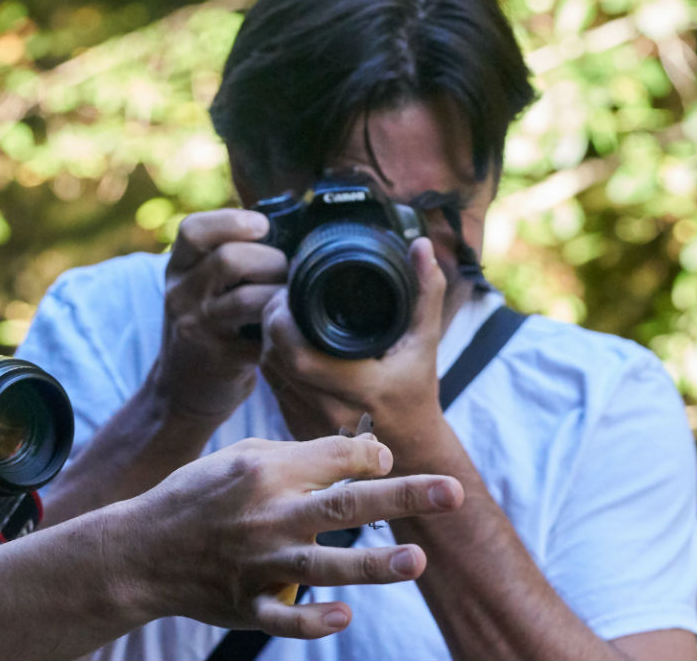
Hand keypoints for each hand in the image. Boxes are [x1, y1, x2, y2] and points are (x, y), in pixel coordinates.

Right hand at [104, 435, 464, 638]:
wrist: (139, 550)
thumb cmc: (197, 497)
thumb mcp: (240, 458)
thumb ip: (300, 457)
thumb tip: (367, 458)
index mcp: (266, 472)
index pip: (337, 459)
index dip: (372, 457)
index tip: (385, 462)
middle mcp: (267, 516)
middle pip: (345, 504)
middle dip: (404, 497)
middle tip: (452, 492)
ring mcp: (258, 564)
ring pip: (324, 566)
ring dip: (372, 564)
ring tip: (416, 559)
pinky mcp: (245, 605)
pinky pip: (284, 618)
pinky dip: (313, 620)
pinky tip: (345, 615)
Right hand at [149, 209, 287, 426]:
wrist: (181, 390)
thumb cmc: (207, 328)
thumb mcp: (200, 287)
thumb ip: (227, 258)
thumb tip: (288, 227)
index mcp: (178, 269)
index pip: (193, 230)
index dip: (231, 221)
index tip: (262, 225)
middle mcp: (181, 295)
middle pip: (229, 259)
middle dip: (271, 261)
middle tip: (287, 273)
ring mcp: (197, 329)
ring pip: (246, 299)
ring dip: (280, 296)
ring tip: (289, 301)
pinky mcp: (219, 360)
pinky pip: (261, 337)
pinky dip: (282, 329)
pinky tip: (288, 329)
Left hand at [260, 238, 448, 441]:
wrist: (410, 451)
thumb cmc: (416, 393)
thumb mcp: (425, 342)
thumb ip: (426, 293)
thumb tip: (421, 246)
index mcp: (362, 386)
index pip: (300, 355)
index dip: (284, 320)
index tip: (292, 291)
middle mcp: (331, 408)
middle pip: (276, 359)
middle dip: (272, 322)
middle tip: (283, 296)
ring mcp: (310, 421)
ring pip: (269, 372)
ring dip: (269, 340)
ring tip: (283, 314)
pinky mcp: (297, 427)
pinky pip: (273, 387)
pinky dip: (273, 361)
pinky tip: (284, 342)